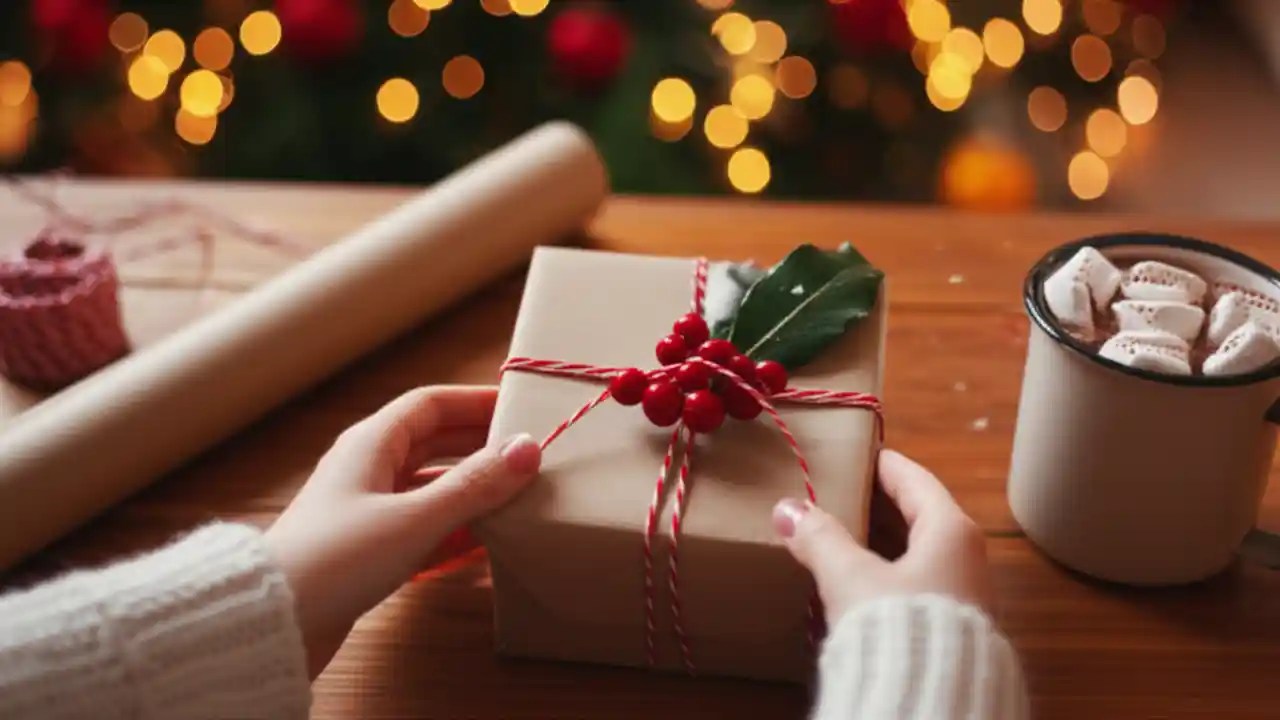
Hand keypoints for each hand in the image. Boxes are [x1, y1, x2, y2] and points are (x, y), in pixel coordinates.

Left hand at [264, 386, 540, 677]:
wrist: (271, 621)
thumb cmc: (337, 558)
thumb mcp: (415, 519)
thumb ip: (474, 485)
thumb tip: (528, 448)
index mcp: (371, 443)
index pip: (432, 404)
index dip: (476, 402)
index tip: (521, 408)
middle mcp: (367, 469)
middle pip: (433, 443)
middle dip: (480, 446)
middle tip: (529, 455)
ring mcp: (365, 510)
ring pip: (429, 487)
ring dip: (470, 491)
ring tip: (517, 499)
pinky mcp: (366, 549)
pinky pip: (421, 527)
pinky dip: (452, 530)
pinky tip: (484, 545)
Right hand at [771, 449, 992, 623]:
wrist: (933, 703)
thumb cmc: (897, 624)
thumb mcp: (850, 577)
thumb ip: (819, 539)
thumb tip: (787, 508)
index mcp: (951, 531)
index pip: (915, 480)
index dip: (883, 465)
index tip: (860, 453)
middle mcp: (968, 560)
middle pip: (919, 518)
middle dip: (878, 508)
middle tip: (839, 495)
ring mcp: (965, 598)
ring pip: (919, 557)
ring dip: (881, 547)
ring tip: (839, 539)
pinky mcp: (954, 632)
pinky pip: (919, 587)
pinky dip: (889, 577)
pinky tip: (858, 587)